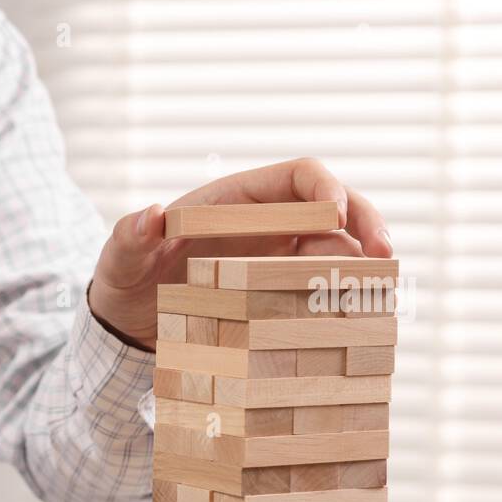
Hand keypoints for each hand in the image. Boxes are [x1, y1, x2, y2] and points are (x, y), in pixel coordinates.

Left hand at [87, 158, 392, 350]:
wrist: (126, 324)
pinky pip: (320, 289)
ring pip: (336, 250)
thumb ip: (127, 237)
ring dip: (361, 264)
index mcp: (234, 201)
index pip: (298, 176)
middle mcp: (265, 224)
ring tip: (378, 290)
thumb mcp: (118, 260)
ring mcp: (276, 260)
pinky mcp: (277, 295)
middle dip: (365, 223)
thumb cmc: (123, 281)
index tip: (338, 213)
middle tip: (383, 256)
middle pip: (334, 209)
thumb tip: (149, 215)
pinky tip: (356, 316)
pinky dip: (342, 297)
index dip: (326, 187)